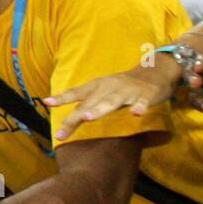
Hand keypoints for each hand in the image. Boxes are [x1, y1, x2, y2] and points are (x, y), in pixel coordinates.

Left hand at [45, 52, 191, 141]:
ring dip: (99, 109)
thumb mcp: (103, 90)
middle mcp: (109, 87)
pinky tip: (136, 114)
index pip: (77, 93)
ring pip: (112, 101)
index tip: (47, 102)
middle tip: (61, 132)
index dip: (62, 97)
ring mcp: (127, 91)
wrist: (155, 71)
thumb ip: (87, 103)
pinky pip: (142, 102)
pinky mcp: (145, 95)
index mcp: (98, 86)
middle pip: (90, 103)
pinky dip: (139, 107)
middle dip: (75, 117)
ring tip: (88, 118)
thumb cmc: (123, 85)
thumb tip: (68, 120)